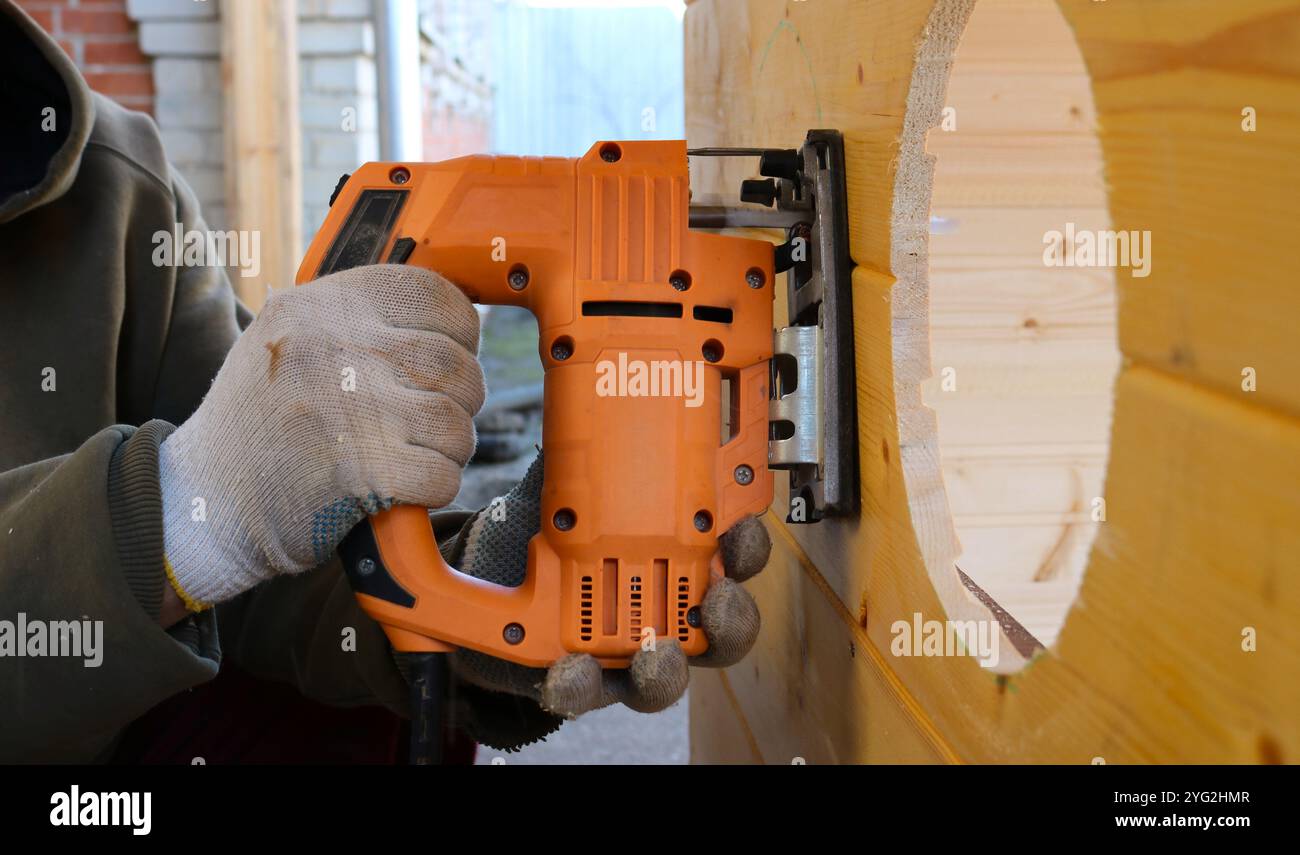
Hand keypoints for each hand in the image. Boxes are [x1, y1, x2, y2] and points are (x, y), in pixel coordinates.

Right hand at [158, 264, 484, 608]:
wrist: (202, 504)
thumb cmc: (259, 425)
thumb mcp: (289, 340)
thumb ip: (360, 322)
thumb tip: (450, 328)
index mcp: (324, 304)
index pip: (433, 295)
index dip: (459, 333)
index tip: (448, 360)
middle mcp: (339, 347)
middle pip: (454, 364)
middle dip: (459, 399)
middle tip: (431, 422)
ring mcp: (353, 407)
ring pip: (455, 422)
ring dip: (450, 448)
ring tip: (418, 455)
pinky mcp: (363, 470)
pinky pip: (443, 474)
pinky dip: (436, 488)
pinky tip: (405, 489)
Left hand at [437, 453, 770, 747]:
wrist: (491, 574)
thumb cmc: (545, 522)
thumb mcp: (564, 478)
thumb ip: (582, 452)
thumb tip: (587, 400)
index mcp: (677, 553)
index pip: (732, 554)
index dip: (747, 546)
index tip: (741, 530)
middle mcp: (664, 610)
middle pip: (724, 627)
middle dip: (732, 619)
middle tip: (719, 600)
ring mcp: (626, 653)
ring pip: (669, 676)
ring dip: (669, 670)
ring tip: (656, 659)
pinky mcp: (579, 681)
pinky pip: (588, 694)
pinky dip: (578, 687)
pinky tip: (567, 673)